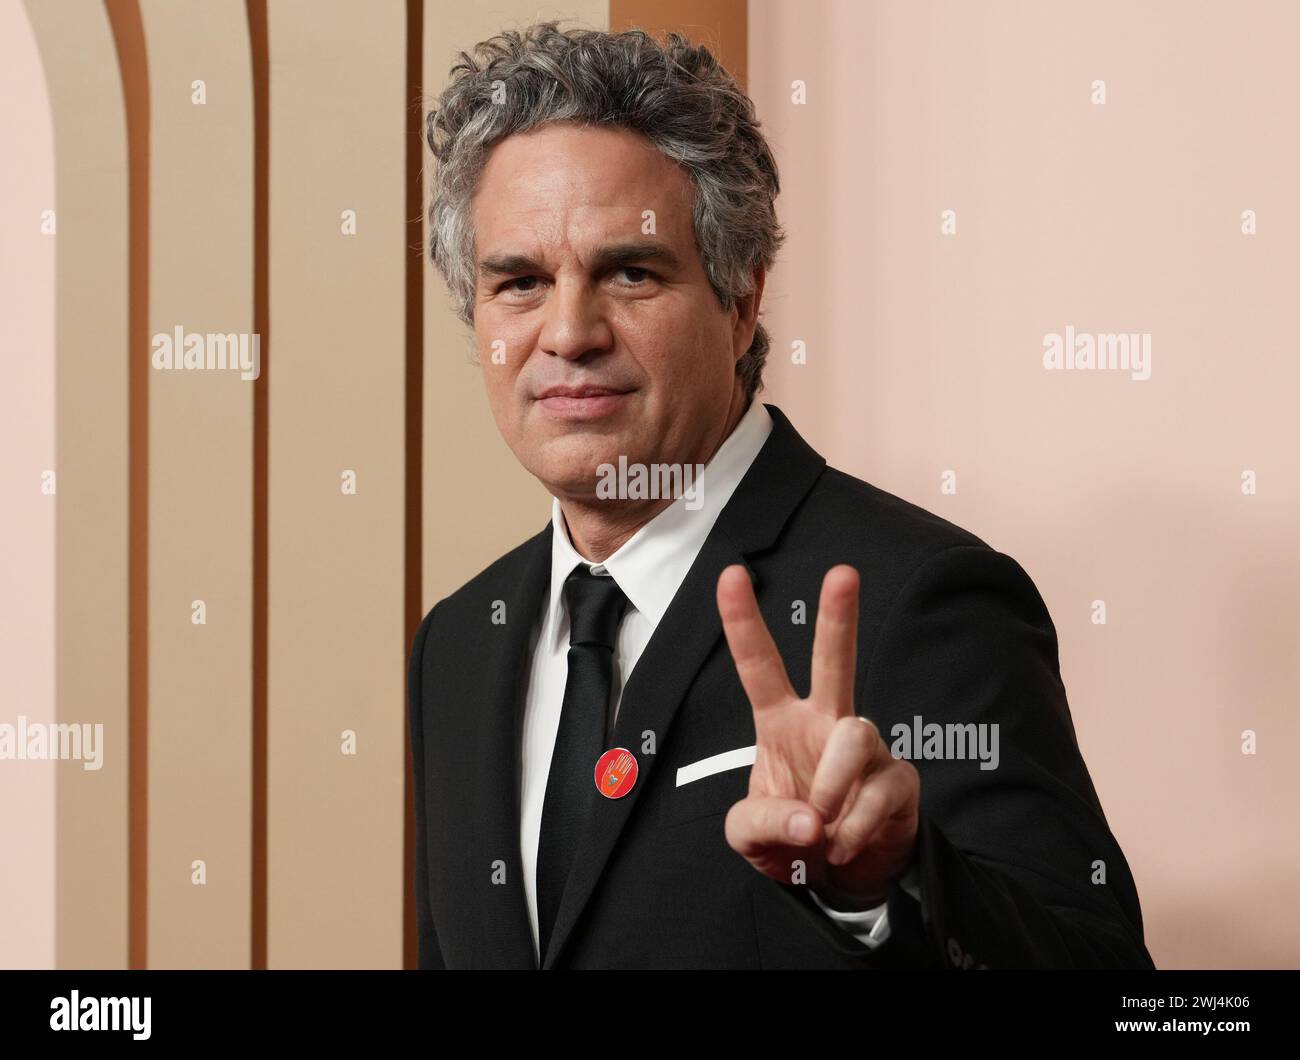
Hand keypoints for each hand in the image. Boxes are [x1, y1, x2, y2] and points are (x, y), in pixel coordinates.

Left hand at [716, 564, 918, 906]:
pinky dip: (855, 826)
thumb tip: (811, 819)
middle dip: (838, 617)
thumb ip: (762, 823)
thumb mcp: (747, 838)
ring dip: (832, 787)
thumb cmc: (788, 842)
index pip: (760, 666)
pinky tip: (844, 845)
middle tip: (843, 573)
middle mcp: (825, 724)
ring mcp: (867, 749)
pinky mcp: (899, 780)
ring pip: (855, 736)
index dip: (743, 622)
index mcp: (780, 723)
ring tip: (821, 828)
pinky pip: (880, 790)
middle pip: (835, 661)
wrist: (838, 881)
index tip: (731, 575)